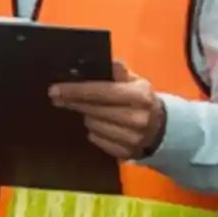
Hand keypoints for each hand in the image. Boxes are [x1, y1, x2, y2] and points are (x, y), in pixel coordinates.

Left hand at [49, 60, 165, 159]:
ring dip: (86, 117)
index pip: (101, 91)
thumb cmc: (142, 99)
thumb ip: (119, 71)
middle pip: (93, 110)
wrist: (162, 128)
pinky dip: (94, 132)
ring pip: (93, 126)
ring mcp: (132, 138)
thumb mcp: (136, 81)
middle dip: (73, 102)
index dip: (76, 90)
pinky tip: (98, 125)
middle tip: (57, 97)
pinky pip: (97, 141)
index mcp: (139, 95)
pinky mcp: (126, 154)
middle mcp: (137, 118)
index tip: (55, 89)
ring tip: (88, 110)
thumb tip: (108, 62)